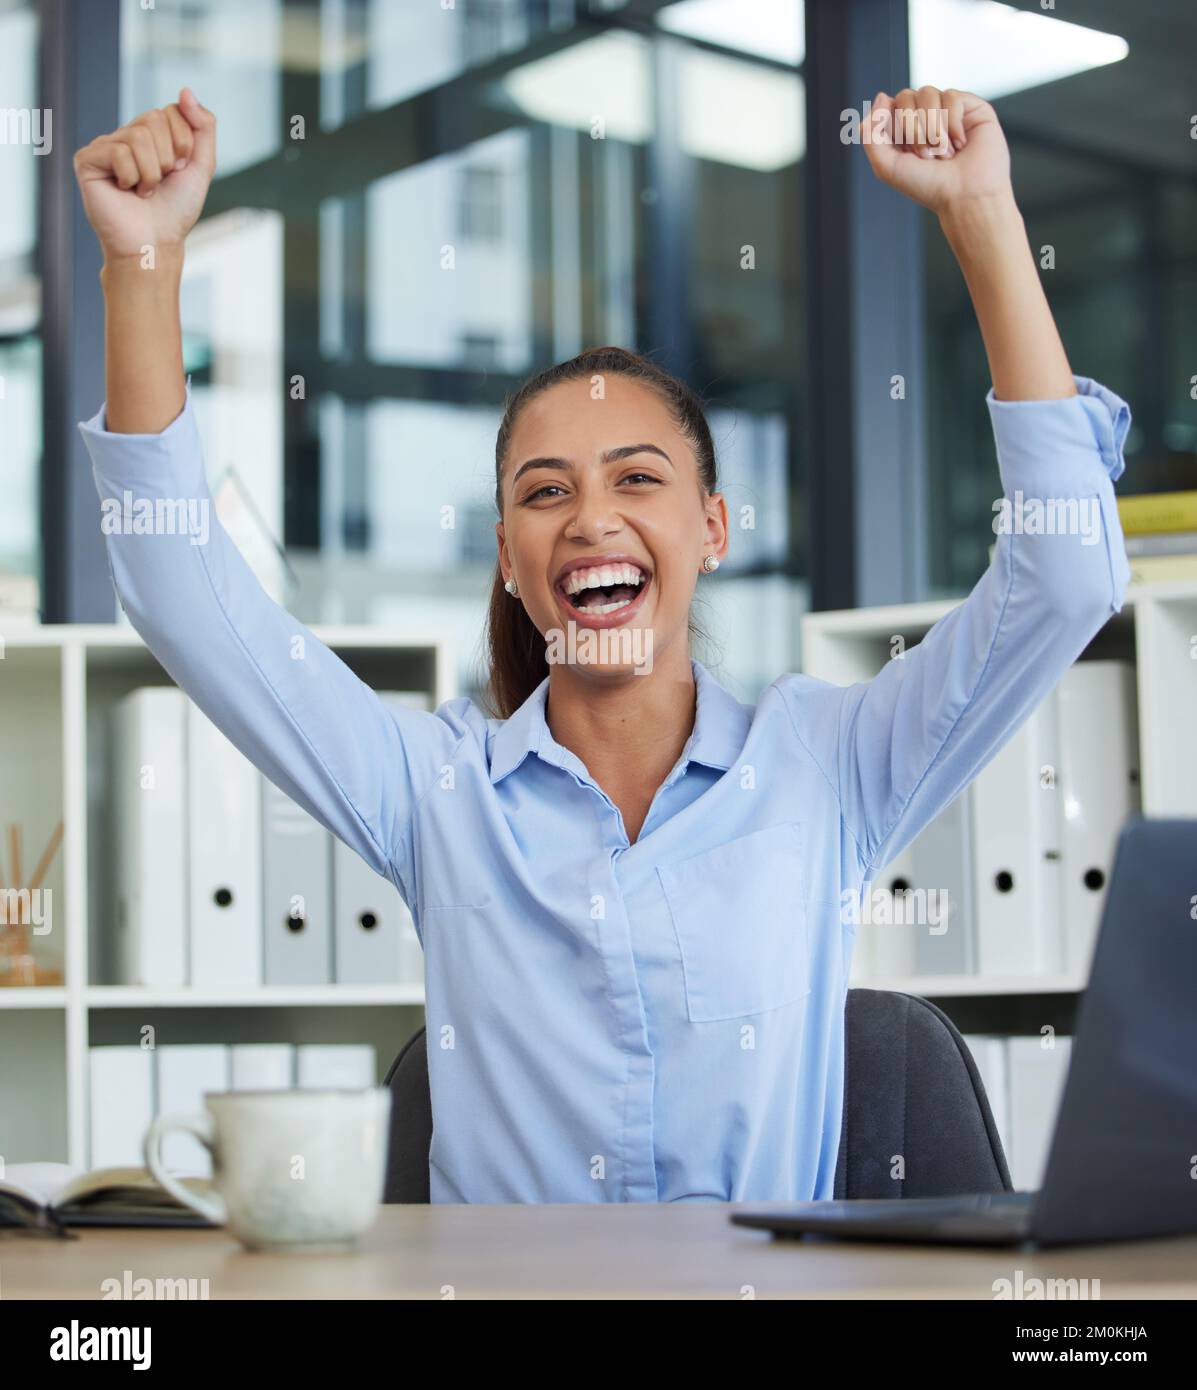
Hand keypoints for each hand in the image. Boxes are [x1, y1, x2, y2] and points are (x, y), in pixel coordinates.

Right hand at [73, 87, 215, 262]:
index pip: (172, 111)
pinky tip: (125, 192)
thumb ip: (203, 127)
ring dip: (151, 173)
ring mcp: (105, 146)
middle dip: (168, 158)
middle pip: (154, 119)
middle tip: (160, 183)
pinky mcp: (87, 159)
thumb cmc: (176, 210)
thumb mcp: (201, 166)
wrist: (156, 242)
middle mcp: (127, 135)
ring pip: (138, 137)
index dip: (184, 145)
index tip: (179, 171)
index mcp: (152, 134)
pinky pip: (118, 152)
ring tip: (144, 191)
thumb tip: (185, 90)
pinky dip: (131, 177)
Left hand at [862, 87, 1011, 215]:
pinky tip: (960, 142)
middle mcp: (925, 118)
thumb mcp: (887, 167)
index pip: (889, 106)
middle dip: (912, 129)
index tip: (907, 151)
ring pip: (927, 93)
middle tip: (926, 156)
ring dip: (932, 128)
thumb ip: (871, 135)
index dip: (896, 127)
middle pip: (905, 96)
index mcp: (905, 131)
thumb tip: (881, 96)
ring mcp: (947, 110)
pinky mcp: (970, 106)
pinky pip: (951, 96)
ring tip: (944, 153)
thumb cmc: (929, 186)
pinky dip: (952, 123)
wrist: (965, 195)